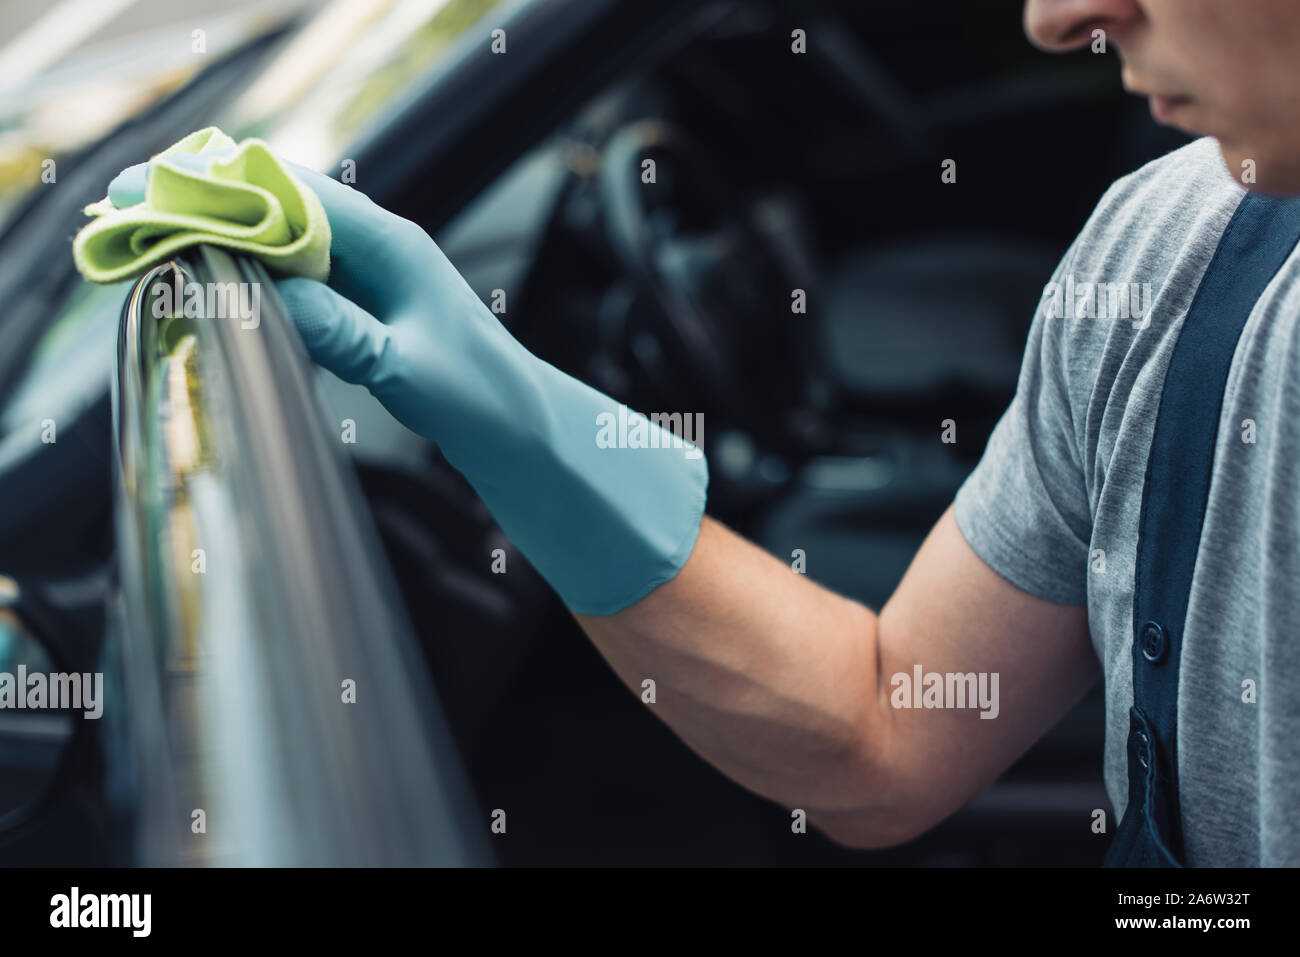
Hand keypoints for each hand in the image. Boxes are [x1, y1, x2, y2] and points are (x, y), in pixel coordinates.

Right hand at [109, 148, 707, 613]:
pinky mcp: (362, 304)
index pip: (295, 193)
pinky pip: (297, 274)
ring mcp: (368, 273)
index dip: (224, 188)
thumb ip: (347, 333)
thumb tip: (279, 294)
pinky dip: (254, 273)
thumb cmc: (480, 395)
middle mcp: (376, 246)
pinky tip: (215, 280)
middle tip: (135, 209)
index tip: (161, 191)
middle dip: (210, 204)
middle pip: (280, 206)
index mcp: (391, 244)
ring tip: (158, 240)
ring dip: (226, 236)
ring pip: (284, 238)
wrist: (520, 424)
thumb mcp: (409, 369)